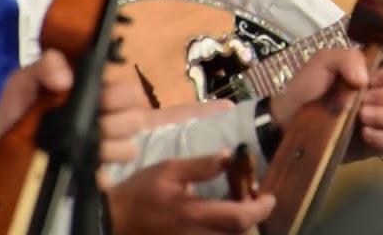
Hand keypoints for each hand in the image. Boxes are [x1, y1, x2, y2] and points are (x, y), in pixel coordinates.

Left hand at [0, 51, 147, 168]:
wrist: (0, 146)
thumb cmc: (18, 109)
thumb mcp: (25, 80)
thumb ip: (44, 66)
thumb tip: (66, 79)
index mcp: (97, 93)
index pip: (131, 91)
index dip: (120, 96)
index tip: (101, 101)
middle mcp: (107, 118)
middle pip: (138, 118)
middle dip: (117, 122)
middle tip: (93, 123)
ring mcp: (103, 147)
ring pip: (129, 147)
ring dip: (109, 147)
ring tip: (83, 145)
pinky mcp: (92, 172)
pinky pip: (109, 176)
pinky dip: (96, 173)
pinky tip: (79, 167)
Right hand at [106, 151, 274, 233]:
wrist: (112, 221)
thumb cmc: (140, 192)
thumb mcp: (168, 170)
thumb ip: (200, 165)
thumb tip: (230, 156)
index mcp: (193, 213)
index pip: (239, 217)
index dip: (261, 209)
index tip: (269, 197)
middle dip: (252, 220)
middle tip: (254, 202)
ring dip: (239, 230)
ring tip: (238, 213)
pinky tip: (220, 224)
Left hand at [268, 49, 382, 161]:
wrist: (288, 121)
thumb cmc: (308, 87)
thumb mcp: (323, 61)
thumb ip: (347, 57)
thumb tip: (366, 78)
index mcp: (379, 70)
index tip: (372, 81)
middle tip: (364, 102)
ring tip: (360, 117)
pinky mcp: (376, 143)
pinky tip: (364, 134)